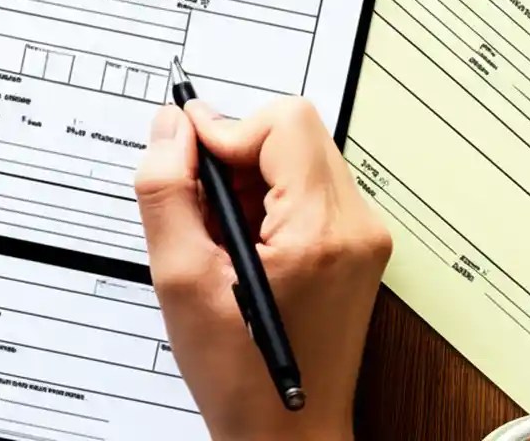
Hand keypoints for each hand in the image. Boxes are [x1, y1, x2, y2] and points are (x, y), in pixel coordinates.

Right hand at [134, 98, 391, 440]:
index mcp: (320, 231)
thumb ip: (167, 192)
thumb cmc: (242, 380)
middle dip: (235, 155)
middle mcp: (356, 226)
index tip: (187, 158)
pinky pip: (307, 187)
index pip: (283, 121)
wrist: (287, 436)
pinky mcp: (355, 245)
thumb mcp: (181, 280)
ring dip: (247, 179)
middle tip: (201, 207)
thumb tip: (169, 130)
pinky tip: (242, 248)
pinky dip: (265, 200)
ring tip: (220, 238)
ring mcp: (362, 236)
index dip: (224, 129)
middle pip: (293, 132)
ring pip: (298, 155)